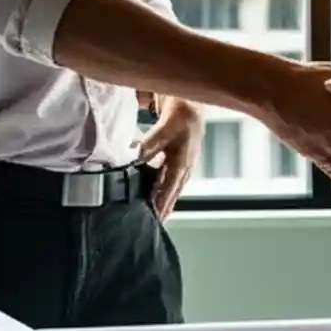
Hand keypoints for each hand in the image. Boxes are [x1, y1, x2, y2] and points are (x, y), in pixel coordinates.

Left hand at [138, 95, 203, 218]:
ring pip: (171, 190)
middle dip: (163, 210)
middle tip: (152, 227)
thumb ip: (152, 142)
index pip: (169, 189)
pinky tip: (152, 195)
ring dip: (163, 203)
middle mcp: (184, 167)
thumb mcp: (166, 125)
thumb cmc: (183, 112)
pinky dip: (161, 191)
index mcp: (183, 161)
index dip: (160, 204)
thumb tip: (139, 156)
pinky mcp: (177, 163)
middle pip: (172, 195)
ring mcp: (182, 166)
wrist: (191, 103)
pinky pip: (168, 182)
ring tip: (154, 217)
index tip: (153, 218)